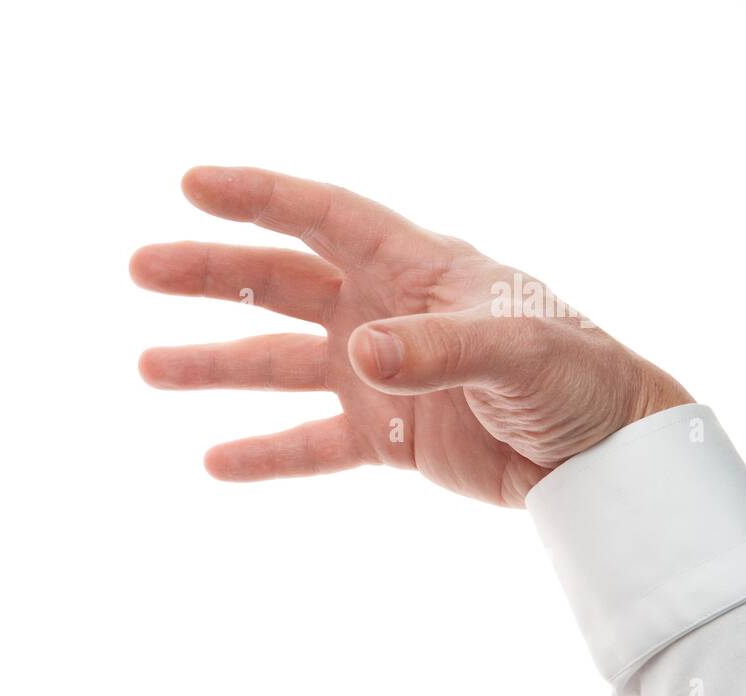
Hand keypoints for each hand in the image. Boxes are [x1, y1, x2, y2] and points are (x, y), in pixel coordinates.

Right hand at [131, 166, 691, 505]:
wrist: (602, 455)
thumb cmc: (575, 376)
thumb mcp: (516, 350)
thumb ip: (439, 346)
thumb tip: (358, 352)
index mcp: (415, 268)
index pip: (324, 219)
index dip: (260, 199)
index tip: (193, 185)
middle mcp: (382, 311)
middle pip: (280, 284)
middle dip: (211, 275)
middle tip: (143, 268)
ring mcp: (377, 375)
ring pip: (278, 364)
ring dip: (214, 365)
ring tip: (149, 367)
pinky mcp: (384, 436)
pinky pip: (309, 445)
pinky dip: (265, 454)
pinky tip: (215, 459)